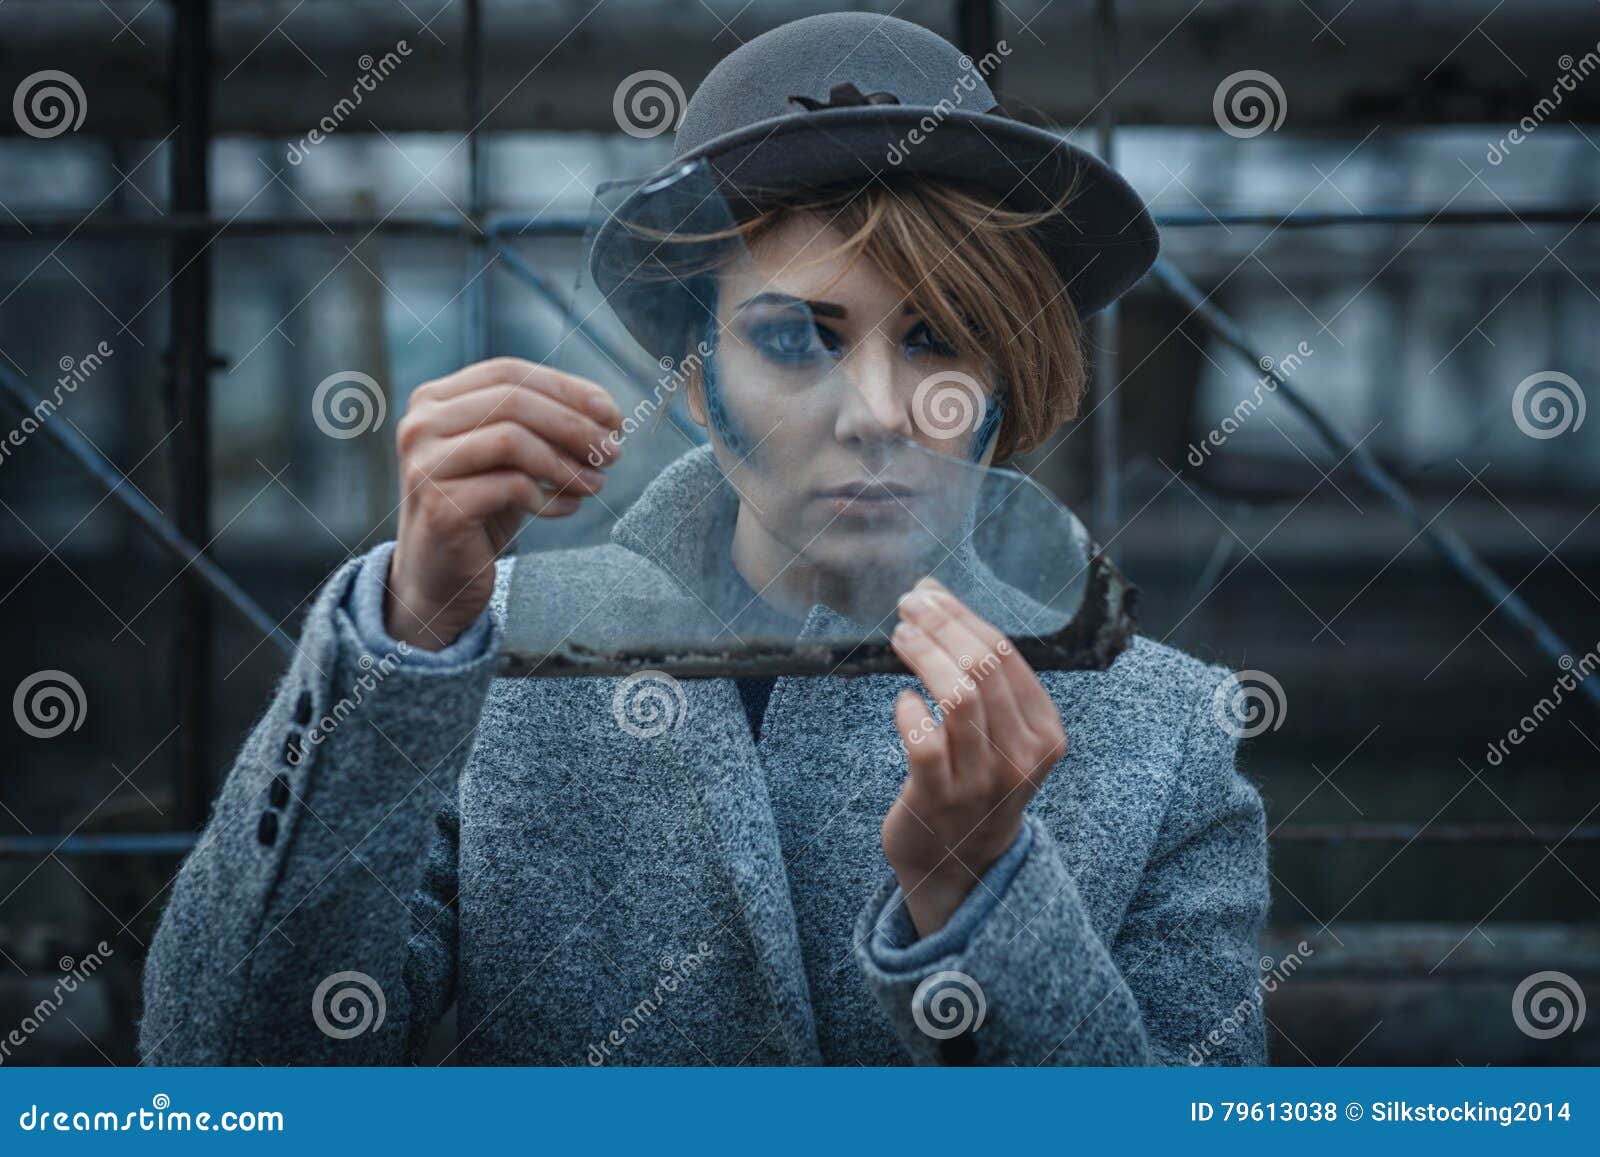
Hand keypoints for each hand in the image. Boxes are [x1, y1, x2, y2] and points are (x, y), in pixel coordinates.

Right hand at [385, 357, 622, 649]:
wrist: (438, 578)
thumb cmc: (480, 511)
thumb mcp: (509, 458)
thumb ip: (542, 425)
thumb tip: (606, 412)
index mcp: (434, 400)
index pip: (510, 373)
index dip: (568, 389)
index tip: (614, 416)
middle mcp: (420, 424)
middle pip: (513, 400)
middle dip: (574, 425)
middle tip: (613, 452)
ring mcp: (425, 464)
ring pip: (512, 439)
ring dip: (566, 462)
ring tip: (596, 484)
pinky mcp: (440, 505)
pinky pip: (511, 486)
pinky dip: (549, 496)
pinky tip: (567, 509)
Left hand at [882, 576, 1068, 936]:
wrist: (958, 863)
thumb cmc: (974, 780)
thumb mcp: (1000, 733)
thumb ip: (981, 675)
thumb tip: (936, 597)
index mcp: (1045, 733)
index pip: (1006, 656)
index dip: (964, 618)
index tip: (931, 595)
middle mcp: (1022, 757)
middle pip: (983, 668)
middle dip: (942, 626)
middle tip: (909, 605)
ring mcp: (982, 781)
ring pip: (957, 697)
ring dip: (924, 656)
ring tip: (900, 636)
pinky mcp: (940, 798)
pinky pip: (924, 742)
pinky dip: (910, 712)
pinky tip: (901, 701)